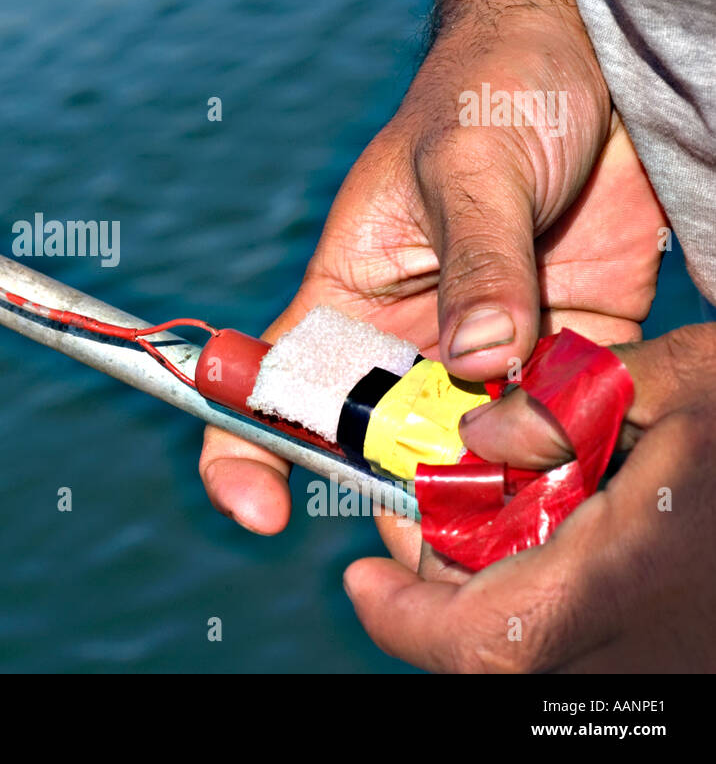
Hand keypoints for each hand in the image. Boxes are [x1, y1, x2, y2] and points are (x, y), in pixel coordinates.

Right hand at [200, 16, 665, 556]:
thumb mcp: (473, 164)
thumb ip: (479, 261)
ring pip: (483, 455)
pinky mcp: (573, 347)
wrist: (590, 55)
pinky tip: (600, 464)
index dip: (247, 454)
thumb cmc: (492, 86)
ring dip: (504, 492)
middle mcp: (412, 338)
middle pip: (387, 450)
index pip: (275, 386)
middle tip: (448, 545)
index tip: (259, 512)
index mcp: (349, 296)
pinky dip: (586, 453)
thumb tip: (479, 362)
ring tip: (536, 513)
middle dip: (407, 504)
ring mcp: (492, 351)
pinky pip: (575, 422)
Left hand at [343, 324, 715, 671]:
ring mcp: (669, 664)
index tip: (361, 573)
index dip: (402, 621)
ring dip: (483, 601)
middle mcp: (645, 645)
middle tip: (422, 524)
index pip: (482, 647)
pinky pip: (580, 650)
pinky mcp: (681, 658)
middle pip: (492, 659)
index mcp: (633, 575)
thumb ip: (566, 404)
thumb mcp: (686, 379)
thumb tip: (476, 442)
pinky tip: (549, 541)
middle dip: (434, 596)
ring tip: (481, 522)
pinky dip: (537, 605)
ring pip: (531, 660)